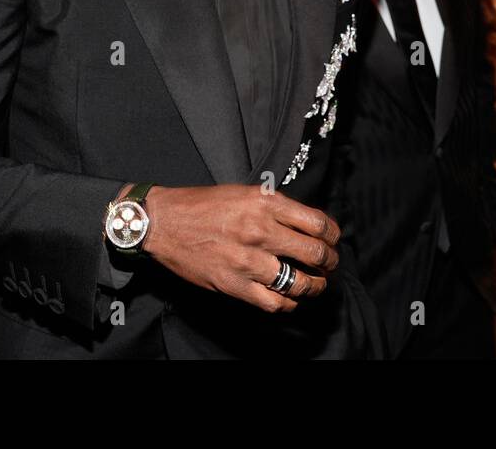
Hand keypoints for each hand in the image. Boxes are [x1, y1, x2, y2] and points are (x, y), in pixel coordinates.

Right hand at [141, 184, 339, 312]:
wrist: (162, 222)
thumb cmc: (200, 205)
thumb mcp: (243, 192)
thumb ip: (274, 206)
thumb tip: (303, 223)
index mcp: (265, 203)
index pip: (317, 223)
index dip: (333, 234)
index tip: (333, 239)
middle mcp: (260, 230)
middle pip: (315, 253)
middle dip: (329, 261)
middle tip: (329, 264)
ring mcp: (248, 260)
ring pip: (299, 282)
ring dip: (315, 286)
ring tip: (316, 284)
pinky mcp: (234, 284)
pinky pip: (274, 302)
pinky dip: (288, 303)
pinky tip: (290, 298)